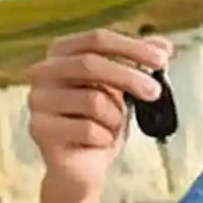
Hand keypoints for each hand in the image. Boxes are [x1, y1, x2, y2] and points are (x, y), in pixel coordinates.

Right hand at [26, 27, 173, 198]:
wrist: (83, 163)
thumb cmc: (103, 119)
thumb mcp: (124, 87)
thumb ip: (140, 64)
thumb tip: (165, 46)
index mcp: (62, 52)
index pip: (97, 39)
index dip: (132, 47)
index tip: (163, 59)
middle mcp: (43, 71)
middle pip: (90, 65)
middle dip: (130, 77)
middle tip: (155, 92)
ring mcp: (37, 100)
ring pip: (92, 100)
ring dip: (115, 117)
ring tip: (112, 126)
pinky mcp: (39, 129)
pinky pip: (87, 129)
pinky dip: (105, 137)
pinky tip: (99, 141)